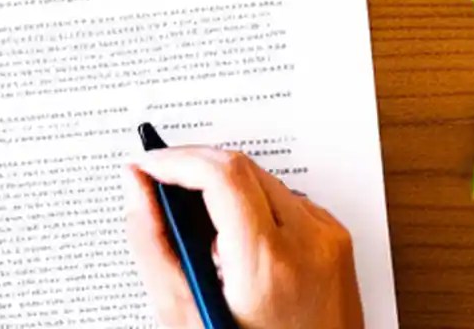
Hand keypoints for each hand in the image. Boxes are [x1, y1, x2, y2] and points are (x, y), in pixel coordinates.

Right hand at [125, 147, 363, 328]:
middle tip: (160, 186)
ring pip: (263, 179)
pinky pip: (287, 200)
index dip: (177, 160)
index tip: (149, 165)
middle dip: (193, 168)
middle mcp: (308, 242)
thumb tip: (136, 186)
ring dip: (224, 189)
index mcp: (268, 264)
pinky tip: (238, 244)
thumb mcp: (184, 316)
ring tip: (200, 233)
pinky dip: (254, 207)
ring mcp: (328, 238)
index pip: (222, 176)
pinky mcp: (337, 239)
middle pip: (241, 168)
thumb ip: (152, 245)